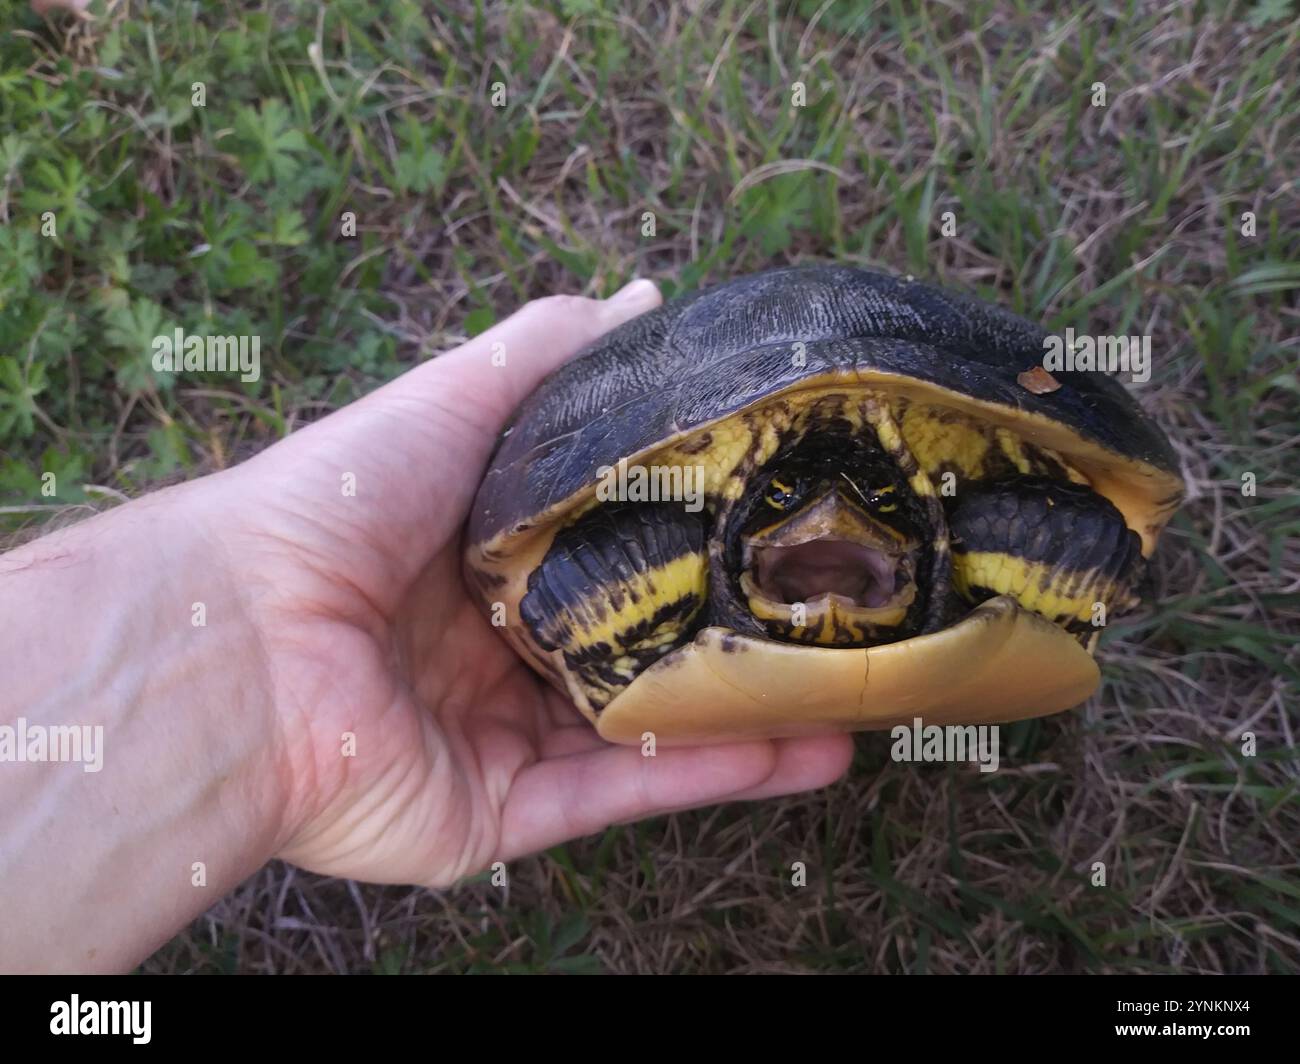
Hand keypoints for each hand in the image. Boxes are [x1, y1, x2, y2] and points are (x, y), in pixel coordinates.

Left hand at [214, 280, 853, 886]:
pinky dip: (704, 779)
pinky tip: (797, 754)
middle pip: (630, 652)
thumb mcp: (451, 403)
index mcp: (477, 563)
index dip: (685, 542)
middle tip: (823, 625)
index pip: (604, 554)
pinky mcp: (493, 815)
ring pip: (639, 736)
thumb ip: (542, 356)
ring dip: (744, 722)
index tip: (771, 526)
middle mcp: (489, 654)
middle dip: (726, 645)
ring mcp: (493, 739)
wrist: (238, 640)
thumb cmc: (331, 507)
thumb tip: (645, 299)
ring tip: (848, 703)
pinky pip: (612, 798)